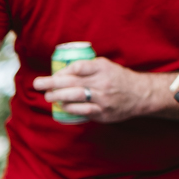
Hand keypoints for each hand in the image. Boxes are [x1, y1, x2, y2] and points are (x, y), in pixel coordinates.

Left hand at [31, 57, 159, 123]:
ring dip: (58, 97)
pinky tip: (62, 107)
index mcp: (102, 67)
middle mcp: (102, 82)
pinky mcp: (103, 112)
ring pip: (75, 96)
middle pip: (72, 82)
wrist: (141, 94)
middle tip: (38, 84)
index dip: (62, 71)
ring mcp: (103, 98)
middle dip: (51, 83)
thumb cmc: (117, 78)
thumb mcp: (105, 66)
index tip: (54, 74)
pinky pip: (83, 111)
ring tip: (48, 96)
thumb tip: (60, 71)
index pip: (78, 66)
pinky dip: (70, 109)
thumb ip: (87, 67)